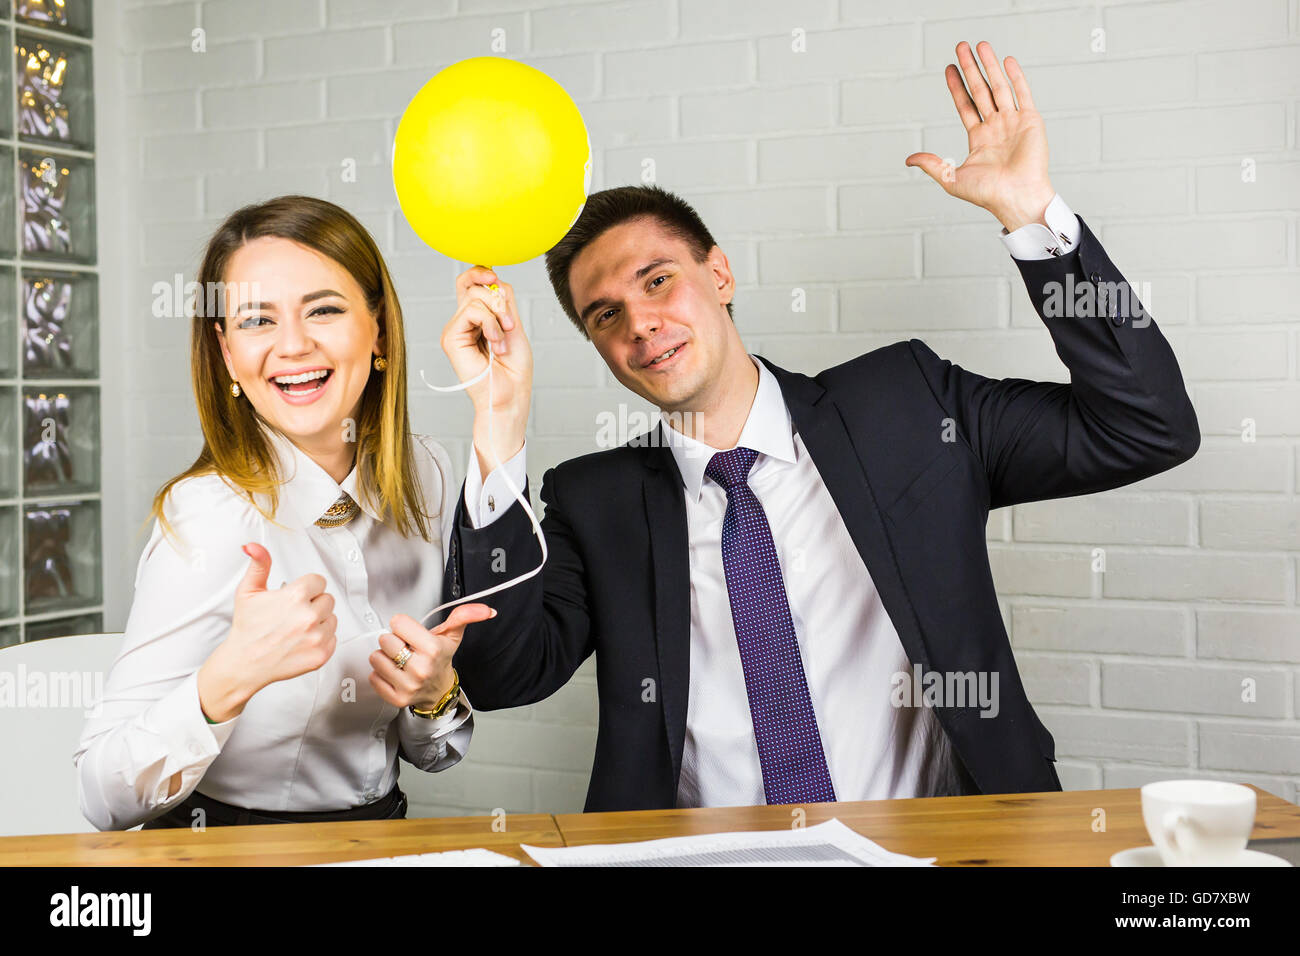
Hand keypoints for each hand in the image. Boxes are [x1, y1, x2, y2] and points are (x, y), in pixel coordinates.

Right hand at [197, 543, 337, 721]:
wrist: (244, 664)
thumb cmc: (247, 629)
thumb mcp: (248, 592)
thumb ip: (258, 565)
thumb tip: (254, 546)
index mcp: (295, 597)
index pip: (319, 581)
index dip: (307, 588)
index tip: (297, 596)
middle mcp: (308, 616)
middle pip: (328, 599)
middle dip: (313, 604)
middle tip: (294, 614)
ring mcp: (316, 637)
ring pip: (332, 618)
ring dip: (319, 621)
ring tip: (297, 628)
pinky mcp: (321, 655)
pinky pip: (333, 638)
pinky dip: (321, 639)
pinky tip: (303, 641)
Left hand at [369, 603, 496, 711]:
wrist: (439, 690)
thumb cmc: (441, 659)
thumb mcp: (452, 635)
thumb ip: (465, 616)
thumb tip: (487, 610)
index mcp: (433, 649)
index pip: (398, 623)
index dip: (403, 625)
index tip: (411, 633)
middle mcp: (421, 669)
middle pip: (386, 640)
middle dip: (394, 641)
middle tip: (406, 647)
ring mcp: (408, 685)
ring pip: (377, 658)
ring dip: (385, 657)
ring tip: (400, 660)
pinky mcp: (397, 698)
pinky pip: (373, 677)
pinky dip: (381, 674)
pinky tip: (395, 673)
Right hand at [440, 266, 532, 475]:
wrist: (510, 395)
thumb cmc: (513, 369)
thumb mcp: (513, 326)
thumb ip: (503, 301)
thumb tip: (493, 278)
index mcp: (477, 318)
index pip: (470, 282)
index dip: (480, 272)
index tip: (495, 278)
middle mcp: (462, 322)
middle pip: (473, 285)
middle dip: (499, 300)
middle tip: (509, 326)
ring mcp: (455, 330)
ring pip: (475, 297)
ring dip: (498, 316)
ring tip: (502, 341)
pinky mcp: (450, 338)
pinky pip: (472, 312)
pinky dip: (490, 323)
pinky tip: (495, 343)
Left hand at [905, 41, 1054, 232]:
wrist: (1017, 198)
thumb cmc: (988, 194)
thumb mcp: (951, 178)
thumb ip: (932, 164)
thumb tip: (909, 159)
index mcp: (978, 138)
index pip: (965, 105)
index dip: (956, 86)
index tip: (948, 68)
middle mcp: (995, 127)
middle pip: (980, 90)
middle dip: (970, 68)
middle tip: (961, 47)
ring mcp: (1013, 122)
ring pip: (999, 87)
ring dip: (989, 66)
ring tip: (980, 45)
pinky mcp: (1030, 120)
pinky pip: (1022, 93)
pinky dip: (1015, 77)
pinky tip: (1006, 61)